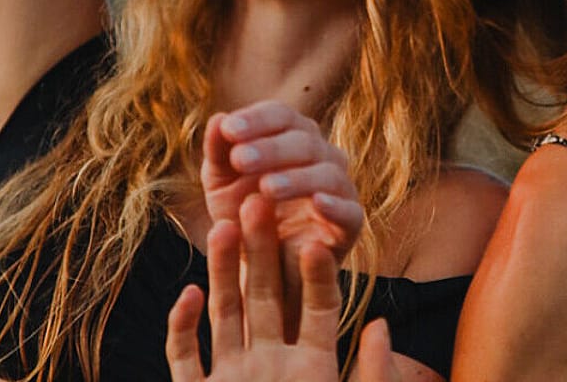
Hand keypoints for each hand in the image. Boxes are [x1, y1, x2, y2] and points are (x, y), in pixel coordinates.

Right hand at [166, 196, 398, 381]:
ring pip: (225, 315)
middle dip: (263, 252)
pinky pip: (186, 359)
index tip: (315, 235)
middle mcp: (272, 366)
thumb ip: (373, 377)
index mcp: (314, 367)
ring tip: (222, 226)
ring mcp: (233, 380)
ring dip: (221, 275)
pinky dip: (183, 328)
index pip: (319, 307)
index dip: (317, 272)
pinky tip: (188, 295)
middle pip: (268, 297)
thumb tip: (383, 323)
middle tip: (257, 202)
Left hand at [202, 103, 363, 259]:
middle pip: (305, 140)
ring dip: (297, 177)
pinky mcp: (349, 225)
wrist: (257, 266)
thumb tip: (218, 119)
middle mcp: (321, 156)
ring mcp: (339, 189)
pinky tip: (316, 203)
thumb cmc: (241, 214)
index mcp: (291, 136)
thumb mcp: (221, 184)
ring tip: (266, 189)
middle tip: (241, 160)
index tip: (229, 131)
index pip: (281, 116)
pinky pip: (351, 212)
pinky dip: (336, 205)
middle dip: (271, 149)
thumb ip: (218, 152)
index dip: (257, 120)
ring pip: (328, 173)